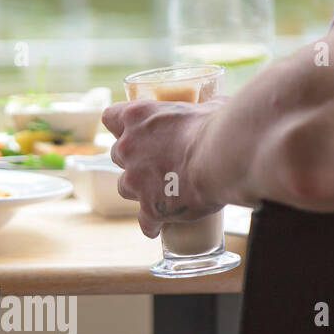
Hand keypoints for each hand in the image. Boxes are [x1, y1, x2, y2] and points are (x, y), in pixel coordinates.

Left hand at [103, 97, 231, 237]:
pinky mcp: (150, 208)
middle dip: (132, 159)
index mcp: (138, 116)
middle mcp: (129, 148)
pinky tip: (160, 227)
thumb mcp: (209, 106)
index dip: (121, 126)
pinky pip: (144, 221)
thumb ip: (204, 108)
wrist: (223, 157)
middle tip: (154, 162)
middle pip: (117, 154)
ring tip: (158, 193)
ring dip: (138, 190)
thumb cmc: (219, 126)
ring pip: (124, 187)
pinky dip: (152, 224)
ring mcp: (135, 180)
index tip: (132, 130)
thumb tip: (218, 107)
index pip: (111, 117)